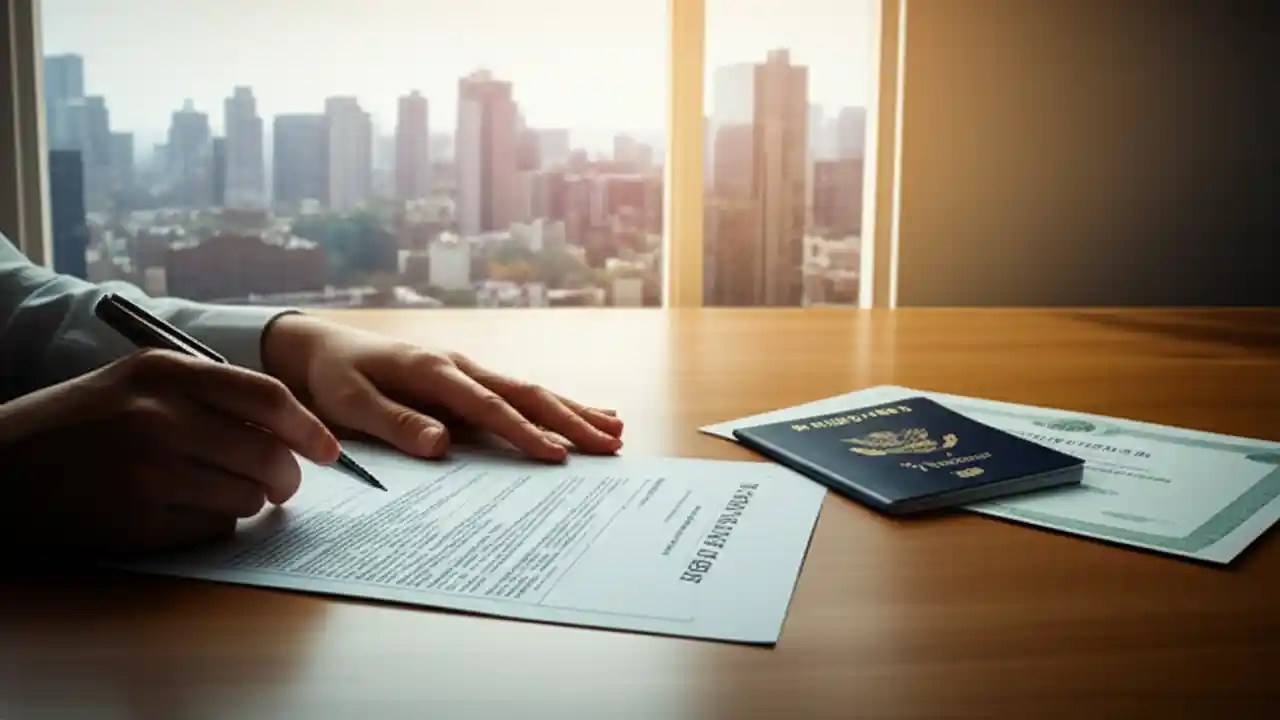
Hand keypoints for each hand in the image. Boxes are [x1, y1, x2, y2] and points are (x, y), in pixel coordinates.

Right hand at [0, 350, 338, 556]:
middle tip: (280, 484)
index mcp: (164, 373)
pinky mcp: (136, 520)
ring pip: (247, 497)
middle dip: (286, 477)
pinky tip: (176, 510)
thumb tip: (289, 429)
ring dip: (245, 502)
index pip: (266, 397)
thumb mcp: (135, 384)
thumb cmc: (77, 425)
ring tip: (210, 491)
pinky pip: (212, 528)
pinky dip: (210, 524)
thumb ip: (208, 395)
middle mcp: (160, 417)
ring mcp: (148, 471)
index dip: (308, 426)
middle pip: (268, 456)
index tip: (330, 449)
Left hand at [262, 315, 623, 462]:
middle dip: (571, 420)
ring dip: (574, 411)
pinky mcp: (468, 381)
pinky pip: (518, 394)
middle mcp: (461, 367)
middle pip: (527, 395)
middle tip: (612, 445)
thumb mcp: (350, 403)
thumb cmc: (332, 379)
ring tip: (616, 430)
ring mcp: (468, 371)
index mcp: (434, 373)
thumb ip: (395, 423)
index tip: (560, 457)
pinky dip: (555, 405)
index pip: (490, 408)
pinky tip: (583, 413)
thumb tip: (443, 445)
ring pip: (532, 391)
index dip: (526, 433)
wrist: (320, 347)